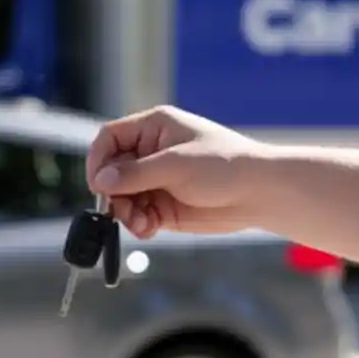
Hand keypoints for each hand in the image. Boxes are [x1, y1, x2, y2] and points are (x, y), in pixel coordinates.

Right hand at [86, 105, 268, 238]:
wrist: (260, 193)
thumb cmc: (224, 165)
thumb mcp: (176, 165)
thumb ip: (135, 174)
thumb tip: (100, 181)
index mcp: (152, 128)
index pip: (109, 138)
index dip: (98, 160)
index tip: (97, 183)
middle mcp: (150, 152)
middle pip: (112, 171)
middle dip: (113, 193)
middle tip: (119, 210)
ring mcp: (156, 180)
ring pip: (122, 197)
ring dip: (125, 213)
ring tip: (140, 224)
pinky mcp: (163, 205)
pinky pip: (137, 215)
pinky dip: (138, 224)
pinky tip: (149, 229)